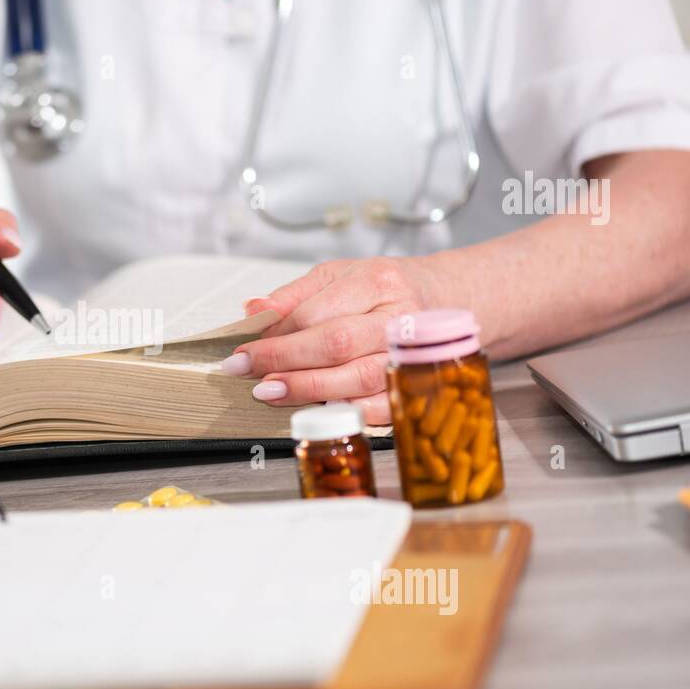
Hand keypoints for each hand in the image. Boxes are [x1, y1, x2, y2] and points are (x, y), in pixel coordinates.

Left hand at [222, 257, 437, 423]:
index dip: (276, 336)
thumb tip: (253, 312)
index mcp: (377, 281)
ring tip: (271, 393)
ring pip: (358, 379)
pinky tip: (317, 412)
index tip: (243, 350)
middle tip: (248, 373)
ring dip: (308, 391)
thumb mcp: (338, 276)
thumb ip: (293, 296)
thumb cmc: (384, 289)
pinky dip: (347, 412)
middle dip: (285, 362)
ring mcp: (413, 355)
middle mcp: (399, 317)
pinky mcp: (419, 386)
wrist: (446, 299)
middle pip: (337, 344)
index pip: (317, 312)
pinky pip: (383, 407)